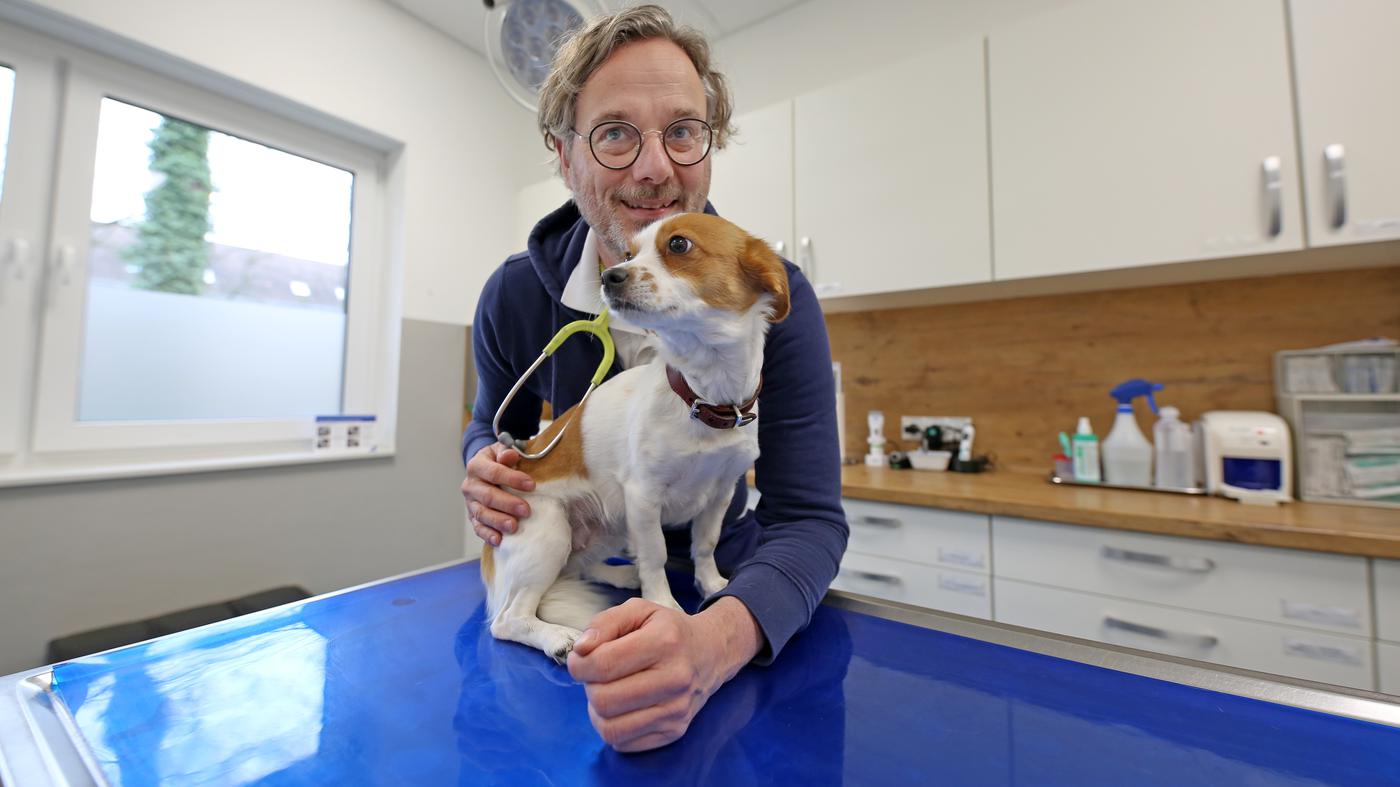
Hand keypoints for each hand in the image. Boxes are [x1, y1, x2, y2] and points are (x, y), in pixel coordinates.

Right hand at [461, 443, 535, 545]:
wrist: (484, 471)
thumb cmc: (498, 460)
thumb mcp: (501, 451)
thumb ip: (506, 453)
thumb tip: (510, 455)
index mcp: (476, 466)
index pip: (493, 472)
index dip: (512, 479)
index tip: (531, 485)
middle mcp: (470, 485)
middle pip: (487, 496)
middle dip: (507, 504)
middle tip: (525, 510)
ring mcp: (470, 503)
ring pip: (482, 514)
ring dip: (498, 521)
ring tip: (514, 526)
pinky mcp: (473, 517)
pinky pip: (478, 527)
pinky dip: (487, 535)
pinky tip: (499, 540)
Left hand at [567, 596, 762, 751]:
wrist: (710, 654)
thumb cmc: (667, 631)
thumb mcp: (638, 611)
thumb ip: (604, 623)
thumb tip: (580, 651)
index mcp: (664, 642)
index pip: (603, 664)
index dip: (579, 664)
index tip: (581, 659)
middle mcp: (675, 679)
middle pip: (604, 700)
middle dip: (589, 687)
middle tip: (597, 676)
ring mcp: (677, 710)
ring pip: (611, 729)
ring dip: (597, 712)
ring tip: (608, 692)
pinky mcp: (675, 732)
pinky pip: (624, 744)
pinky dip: (613, 728)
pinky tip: (622, 708)